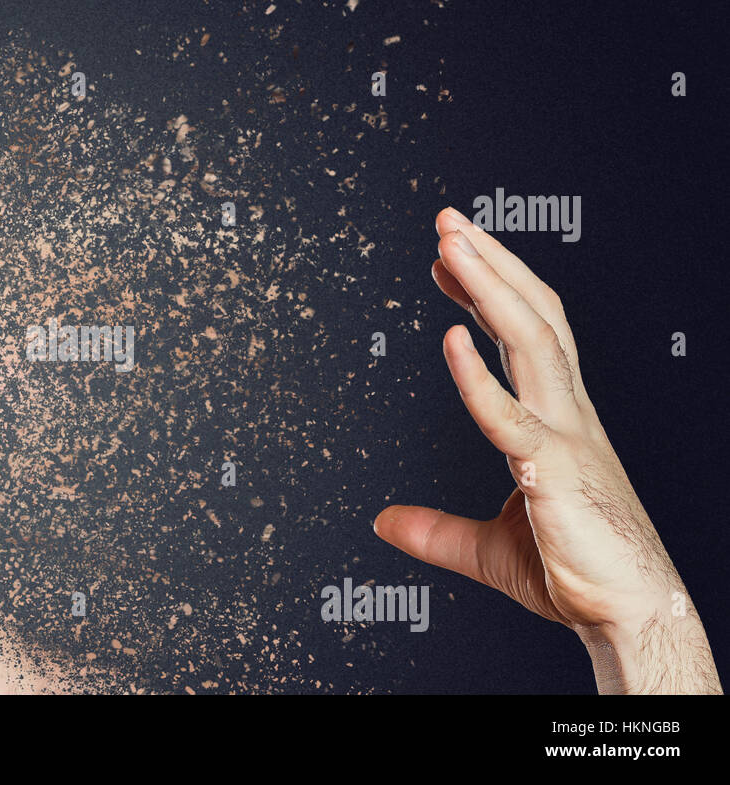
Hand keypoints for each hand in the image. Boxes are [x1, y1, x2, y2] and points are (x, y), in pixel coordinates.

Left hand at [374, 207, 720, 693]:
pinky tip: (448, 340)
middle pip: (535, 318)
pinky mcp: (555, 472)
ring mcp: (566, 437)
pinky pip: (511, 418)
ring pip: (533, 342)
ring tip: (450, 244)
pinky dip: (477, 378)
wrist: (627, 615)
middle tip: (447, 221)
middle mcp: (568, 415)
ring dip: (490, 287)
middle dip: (492, 264)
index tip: (446, 261)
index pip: (528, 335)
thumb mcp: (486, 545)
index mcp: (557, 420)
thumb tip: (381, 521)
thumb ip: (433, 529)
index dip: (490, 291)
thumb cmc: (573, 573)